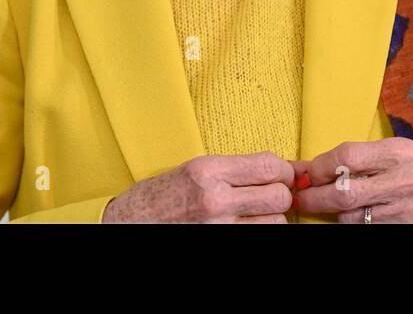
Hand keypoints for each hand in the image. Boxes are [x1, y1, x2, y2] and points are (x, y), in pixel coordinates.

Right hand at [101, 151, 295, 222]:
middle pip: (279, 197)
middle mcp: (215, 199)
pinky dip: (258, 232)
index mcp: (208, 171)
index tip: (282, 173)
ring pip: (275, 223)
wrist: (128, 224)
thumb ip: (234, 169)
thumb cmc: (161, 196)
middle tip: (273, 195)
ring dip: (271, 219)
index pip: (269, 165)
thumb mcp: (195, 170)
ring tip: (257, 215)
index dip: (284, 170)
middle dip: (281, 195)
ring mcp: (219, 229)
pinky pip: (258, 239)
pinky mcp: (220, 247)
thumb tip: (277, 169)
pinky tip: (246, 226)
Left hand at [290, 138, 412, 222]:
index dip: (319, 168)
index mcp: (398, 152)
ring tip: (334, 206)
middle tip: (302, 199)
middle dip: (316, 197)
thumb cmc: (402, 170)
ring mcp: (405, 209)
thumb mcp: (383, 155)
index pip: (347, 157)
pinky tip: (353, 216)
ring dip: (335, 213)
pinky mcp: (404, 228)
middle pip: (344, 192)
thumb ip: (346, 158)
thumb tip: (300, 168)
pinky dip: (351, 224)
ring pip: (351, 217)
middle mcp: (404, 180)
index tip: (307, 175)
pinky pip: (363, 229)